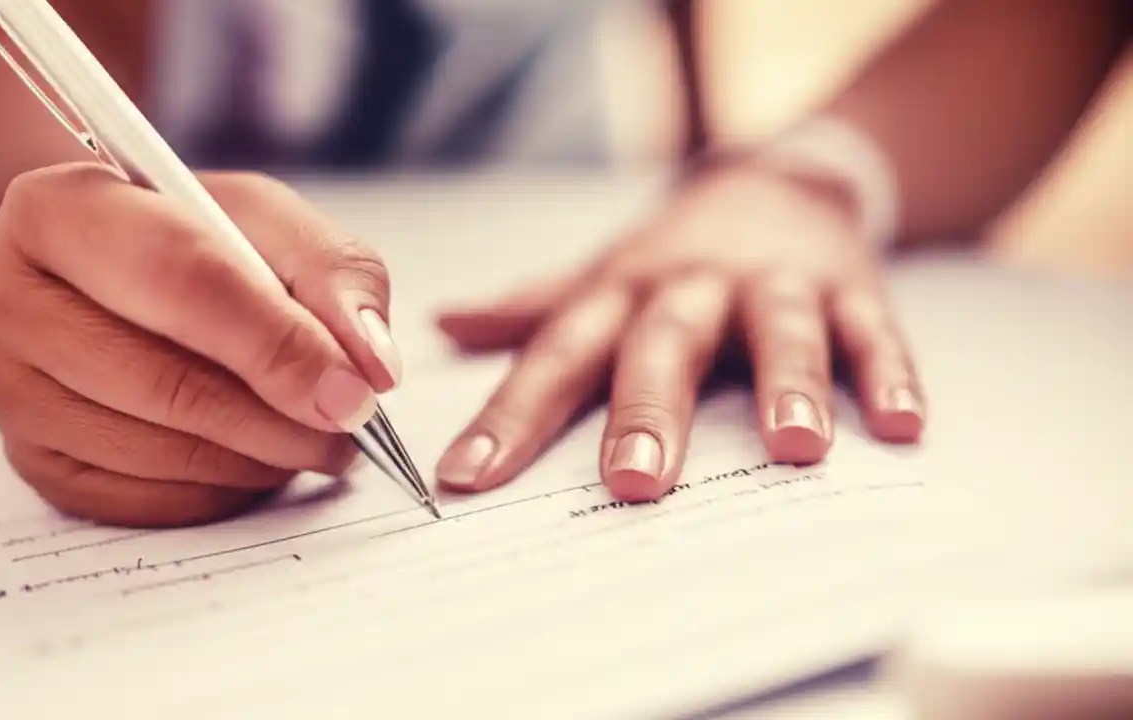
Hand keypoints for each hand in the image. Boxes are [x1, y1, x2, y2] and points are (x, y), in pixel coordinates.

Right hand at [0, 164, 402, 525]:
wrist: (112, 279)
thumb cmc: (195, 241)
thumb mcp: (271, 225)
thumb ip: (335, 278)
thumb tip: (370, 368)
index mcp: (57, 209)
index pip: (182, 280)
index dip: (279, 344)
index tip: (355, 393)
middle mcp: (2, 298)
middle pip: (164, 381)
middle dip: (279, 418)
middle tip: (351, 432)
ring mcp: (4, 389)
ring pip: (156, 451)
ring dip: (257, 460)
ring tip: (311, 440)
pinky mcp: (28, 460)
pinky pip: (141, 502)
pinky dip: (217, 491)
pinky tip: (251, 460)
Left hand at [435, 160, 923, 500]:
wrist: (775, 178)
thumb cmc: (670, 256)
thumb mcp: (599, 277)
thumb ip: (531, 309)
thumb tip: (446, 323)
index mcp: (621, 295)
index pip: (557, 357)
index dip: (509, 417)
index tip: (467, 480)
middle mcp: (692, 288)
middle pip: (665, 345)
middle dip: (651, 410)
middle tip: (636, 480)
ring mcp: (773, 286)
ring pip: (780, 331)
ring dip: (787, 383)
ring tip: (794, 447)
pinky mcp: (849, 289)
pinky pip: (874, 330)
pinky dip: (889, 373)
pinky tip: (901, 425)